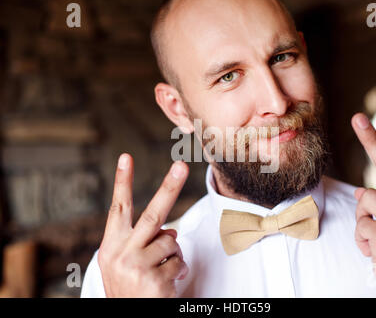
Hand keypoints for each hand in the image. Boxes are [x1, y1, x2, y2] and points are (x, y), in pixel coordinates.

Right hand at [98, 154, 188, 297]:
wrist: (126, 317)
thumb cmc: (129, 287)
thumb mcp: (125, 263)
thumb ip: (142, 241)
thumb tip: (172, 231)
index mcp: (110, 246)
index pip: (118, 208)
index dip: (122, 182)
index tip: (125, 157)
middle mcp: (121, 254)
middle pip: (153, 215)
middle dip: (169, 187)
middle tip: (182, 166)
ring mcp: (137, 268)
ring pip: (172, 242)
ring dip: (172, 254)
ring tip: (159, 272)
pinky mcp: (154, 281)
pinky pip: (179, 263)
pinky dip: (177, 270)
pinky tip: (164, 285)